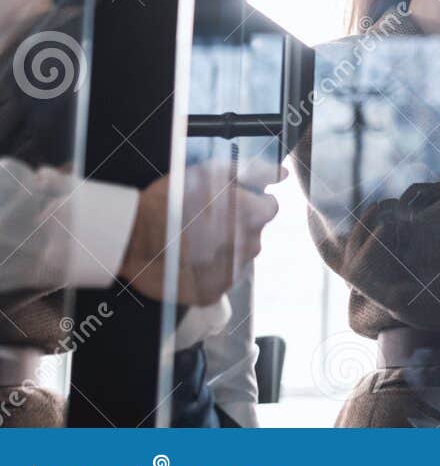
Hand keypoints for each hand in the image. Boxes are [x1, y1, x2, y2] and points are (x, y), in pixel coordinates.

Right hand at [118, 161, 282, 304]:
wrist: (131, 235)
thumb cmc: (171, 199)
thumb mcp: (212, 172)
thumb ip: (253, 171)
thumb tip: (281, 173)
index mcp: (254, 216)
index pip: (269, 208)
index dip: (250, 203)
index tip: (230, 204)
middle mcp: (250, 246)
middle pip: (253, 235)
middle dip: (236, 228)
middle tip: (204, 223)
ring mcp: (232, 273)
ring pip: (238, 259)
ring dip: (224, 251)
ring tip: (194, 244)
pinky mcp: (212, 294)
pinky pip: (219, 282)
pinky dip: (208, 274)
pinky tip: (189, 263)